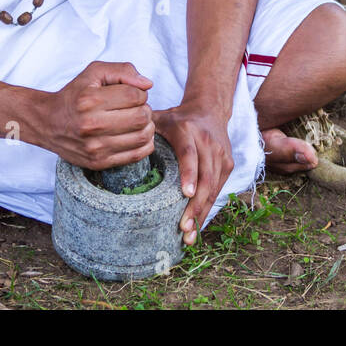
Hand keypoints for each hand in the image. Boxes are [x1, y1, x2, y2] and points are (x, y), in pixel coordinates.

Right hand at [42, 61, 154, 169]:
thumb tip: (147, 84)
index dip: (140, 92)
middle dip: (145, 109)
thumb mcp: (94, 73)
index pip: (134, 95)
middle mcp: (92, 125)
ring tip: (136, 121)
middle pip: (141, 117)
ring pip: (142, 137)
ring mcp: (95, 147)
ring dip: (147, 127)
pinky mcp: (99, 162)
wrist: (47, 123)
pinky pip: (136, 155)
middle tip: (135, 108)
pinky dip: (144, 144)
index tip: (131, 94)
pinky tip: (135, 134)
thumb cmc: (75, 95)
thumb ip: (123, 71)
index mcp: (90, 100)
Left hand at [153, 104, 231, 245]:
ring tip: (189, 234)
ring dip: (202, 212)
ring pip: (214, 187)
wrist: (210, 110)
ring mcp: (221, 154)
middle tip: (183, 228)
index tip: (185, 194)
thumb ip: (140, 130)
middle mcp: (207, 142)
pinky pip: (218, 189)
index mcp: (187, 130)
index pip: (189, 154)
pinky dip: (208, 208)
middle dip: (195, 205)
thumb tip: (118, 148)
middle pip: (205, 177)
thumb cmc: (177, 119)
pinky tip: (197, 225)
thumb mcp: (159, 118)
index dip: (189, 174)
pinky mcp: (228, 164)